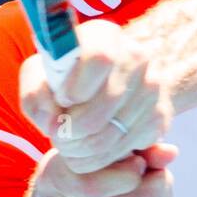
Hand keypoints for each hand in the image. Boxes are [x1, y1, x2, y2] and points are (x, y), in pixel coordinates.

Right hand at [6, 144, 180, 196]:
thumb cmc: (68, 195)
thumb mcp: (80, 165)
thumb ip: (123, 151)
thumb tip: (170, 153)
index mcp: (55, 179)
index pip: (104, 178)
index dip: (135, 168)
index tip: (139, 162)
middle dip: (161, 185)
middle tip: (161, 177)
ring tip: (160, 194)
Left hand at [20, 19, 174, 173]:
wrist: (103, 86)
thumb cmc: (64, 80)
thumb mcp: (39, 78)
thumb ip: (36, 94)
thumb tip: (54, 118)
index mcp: (104, 37)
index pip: (99, 59)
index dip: (76, 87)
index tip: (63, 100)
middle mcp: (136, 57)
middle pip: (107, 103)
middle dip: (73, 129)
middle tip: (58, 135)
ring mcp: (153, 87)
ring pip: (114, 134)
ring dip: (83, 149)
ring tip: (70, 144)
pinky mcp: (160, 117)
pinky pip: (128, 150)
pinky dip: (102, 159)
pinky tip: (90, 148)